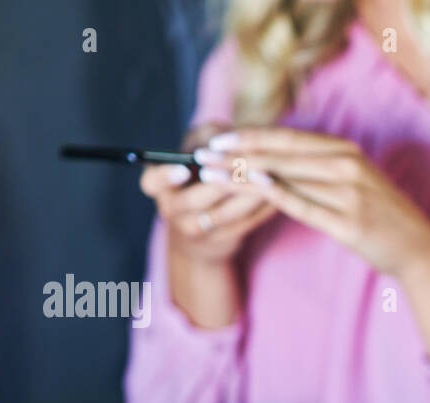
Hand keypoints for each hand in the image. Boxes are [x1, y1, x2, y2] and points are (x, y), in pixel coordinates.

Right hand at [139, 123, 274, 262]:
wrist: (204, 219)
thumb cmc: (200, 168)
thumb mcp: (197, 146)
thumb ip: (206, 136)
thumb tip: (223, 135)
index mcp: (159, 185)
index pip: (152, 182)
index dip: (166, 176)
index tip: (184, 169)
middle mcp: (172, 209)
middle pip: (193, 200)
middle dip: (220, 182)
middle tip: (244, 166)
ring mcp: (196, 229)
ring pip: (223, 214)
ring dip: (247, 194)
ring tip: (267, 176)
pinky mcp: (222, 240)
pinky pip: (243, 224)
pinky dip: (260, 208)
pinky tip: (277, 190)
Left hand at [195, 127, 429, 280]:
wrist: (419, 249)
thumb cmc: (381, 217)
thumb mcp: (354, 182)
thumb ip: (319, 169)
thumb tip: (275, 162)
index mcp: (346, 151)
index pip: (288, 138)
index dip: (250, 136)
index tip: (217, 137)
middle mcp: (347, 165)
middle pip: (282, 154)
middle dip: (238, 152)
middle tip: (202, 153)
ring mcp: (350, 193)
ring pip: (287, 176)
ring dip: (245, 174)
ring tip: (213, 174)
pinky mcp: (350, 222)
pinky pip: (306, 205)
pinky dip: (277, 194)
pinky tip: (252, 188)